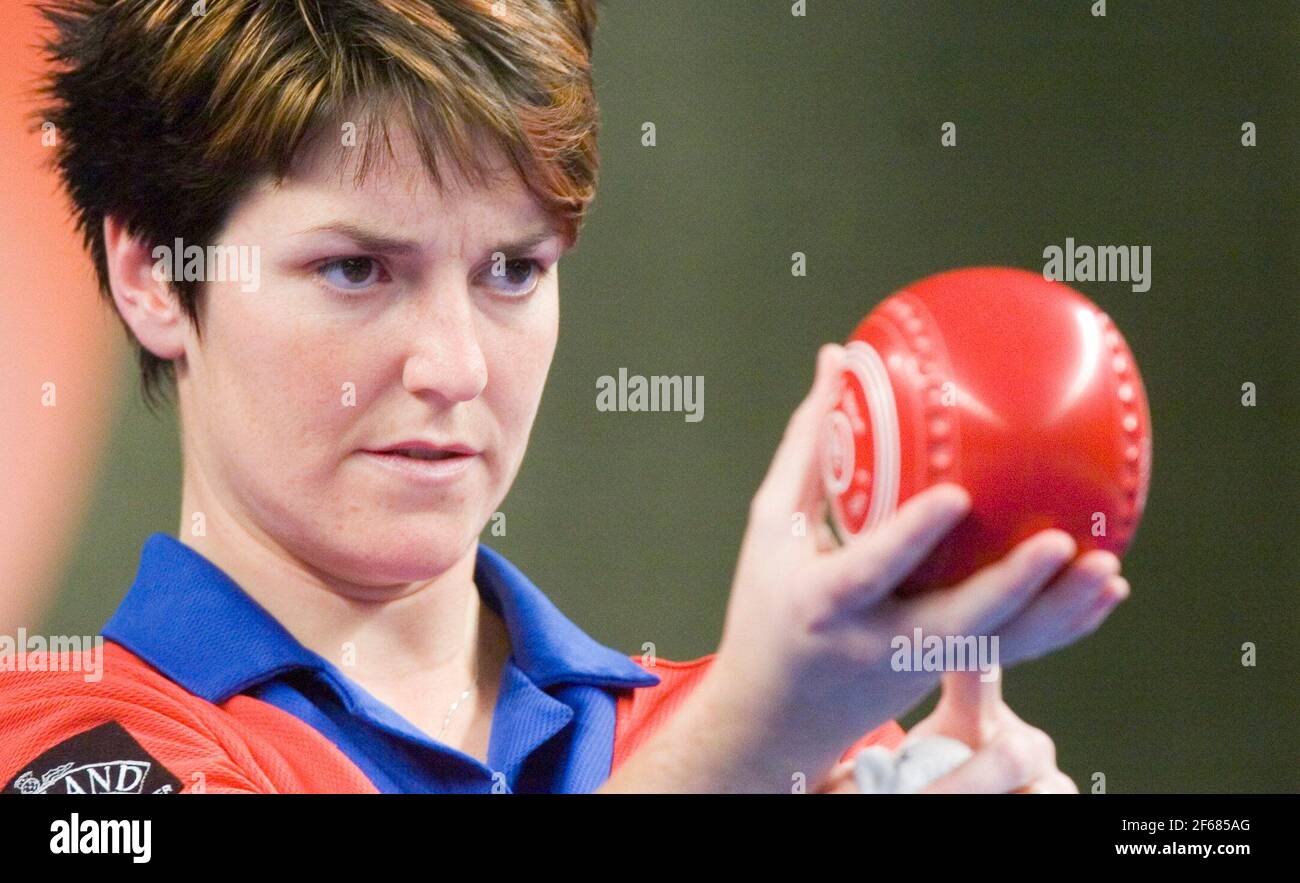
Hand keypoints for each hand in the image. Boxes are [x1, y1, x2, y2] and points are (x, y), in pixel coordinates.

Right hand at [706, 343, 1129, 790]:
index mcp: (822, 603)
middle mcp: (876, 642)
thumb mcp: (771, 531)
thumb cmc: (769, 609)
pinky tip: (1104, 590)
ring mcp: (918, 666)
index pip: (869, 573)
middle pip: (956, 625)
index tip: (956, 496)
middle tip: (1061, 544)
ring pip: (1001, 647)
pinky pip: (1014, 653)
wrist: (775, 716)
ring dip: (1058, 613)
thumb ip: (808, 448)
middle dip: (1013, 589)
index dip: (912, 537)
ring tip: (1108, 571)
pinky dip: (1062, 625)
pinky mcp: (946, 673)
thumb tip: (837, 359)